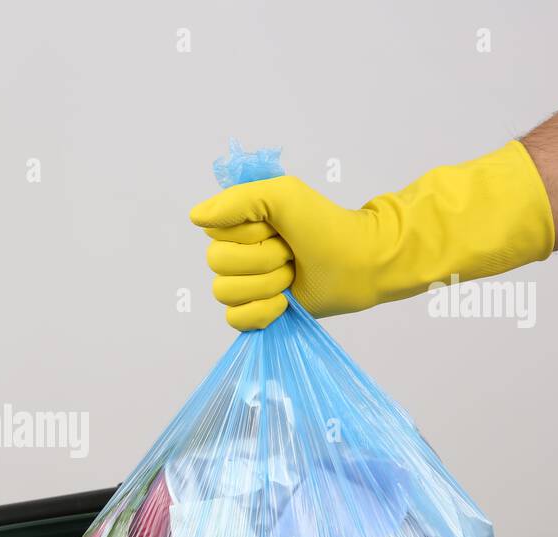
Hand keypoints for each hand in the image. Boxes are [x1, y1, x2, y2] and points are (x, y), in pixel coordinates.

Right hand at [190, 176, 383, 329]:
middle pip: (218, 264)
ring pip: (225, 292)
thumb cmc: (326, 224)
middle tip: (291, 254)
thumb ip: (238, 199)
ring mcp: (246, 285)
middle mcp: (237, 254)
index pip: (215, 233)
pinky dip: (262, 312)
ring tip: (293, 276)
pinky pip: (234, 319)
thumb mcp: (283, 196)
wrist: (362, 263)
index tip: (277, 229)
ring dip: (266, 285)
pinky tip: (285, 303)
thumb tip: (195, 217)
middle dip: (261, 260)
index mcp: (239, 225)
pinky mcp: (256, 313)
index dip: (247, 234)